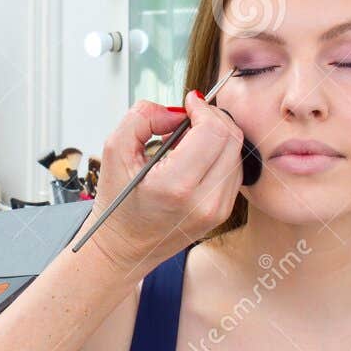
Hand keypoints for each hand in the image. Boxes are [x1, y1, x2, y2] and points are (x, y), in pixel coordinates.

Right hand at [83, 92, 243, 272]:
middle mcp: (203, 201)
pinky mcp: (222, 213)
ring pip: (236, 154)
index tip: (189, 103)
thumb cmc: (118, 204)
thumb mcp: (114, 151)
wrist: (124, 247)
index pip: (213, 132)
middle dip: (212, 118)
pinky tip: (195, 157)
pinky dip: (219, 154)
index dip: (203, 109)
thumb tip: (177, 111)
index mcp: (176, 186)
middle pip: (231, 140)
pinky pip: (233, 170)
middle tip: (190, 117)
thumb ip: (142, 117)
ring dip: (217, 136)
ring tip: (188, 139)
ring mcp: (216, 210)